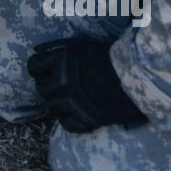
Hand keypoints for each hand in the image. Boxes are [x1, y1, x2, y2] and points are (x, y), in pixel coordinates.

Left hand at [27, 36, 147, 133]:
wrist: (137, 78)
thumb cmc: (110, 58)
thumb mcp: (82, 46)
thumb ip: (60, 50)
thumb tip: (39, 50)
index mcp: (59, 61)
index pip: (33, 66)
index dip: (39, 69)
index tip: (45, 71)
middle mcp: (61, 82)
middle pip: (41, 88)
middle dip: (49, 87)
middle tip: (63, 85)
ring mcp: (71, 103)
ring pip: (52, 107)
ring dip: (60, 103)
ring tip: (74, 98)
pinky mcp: (83, 119)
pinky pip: (66, 124)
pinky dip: (71, 119)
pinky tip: (80, 112)